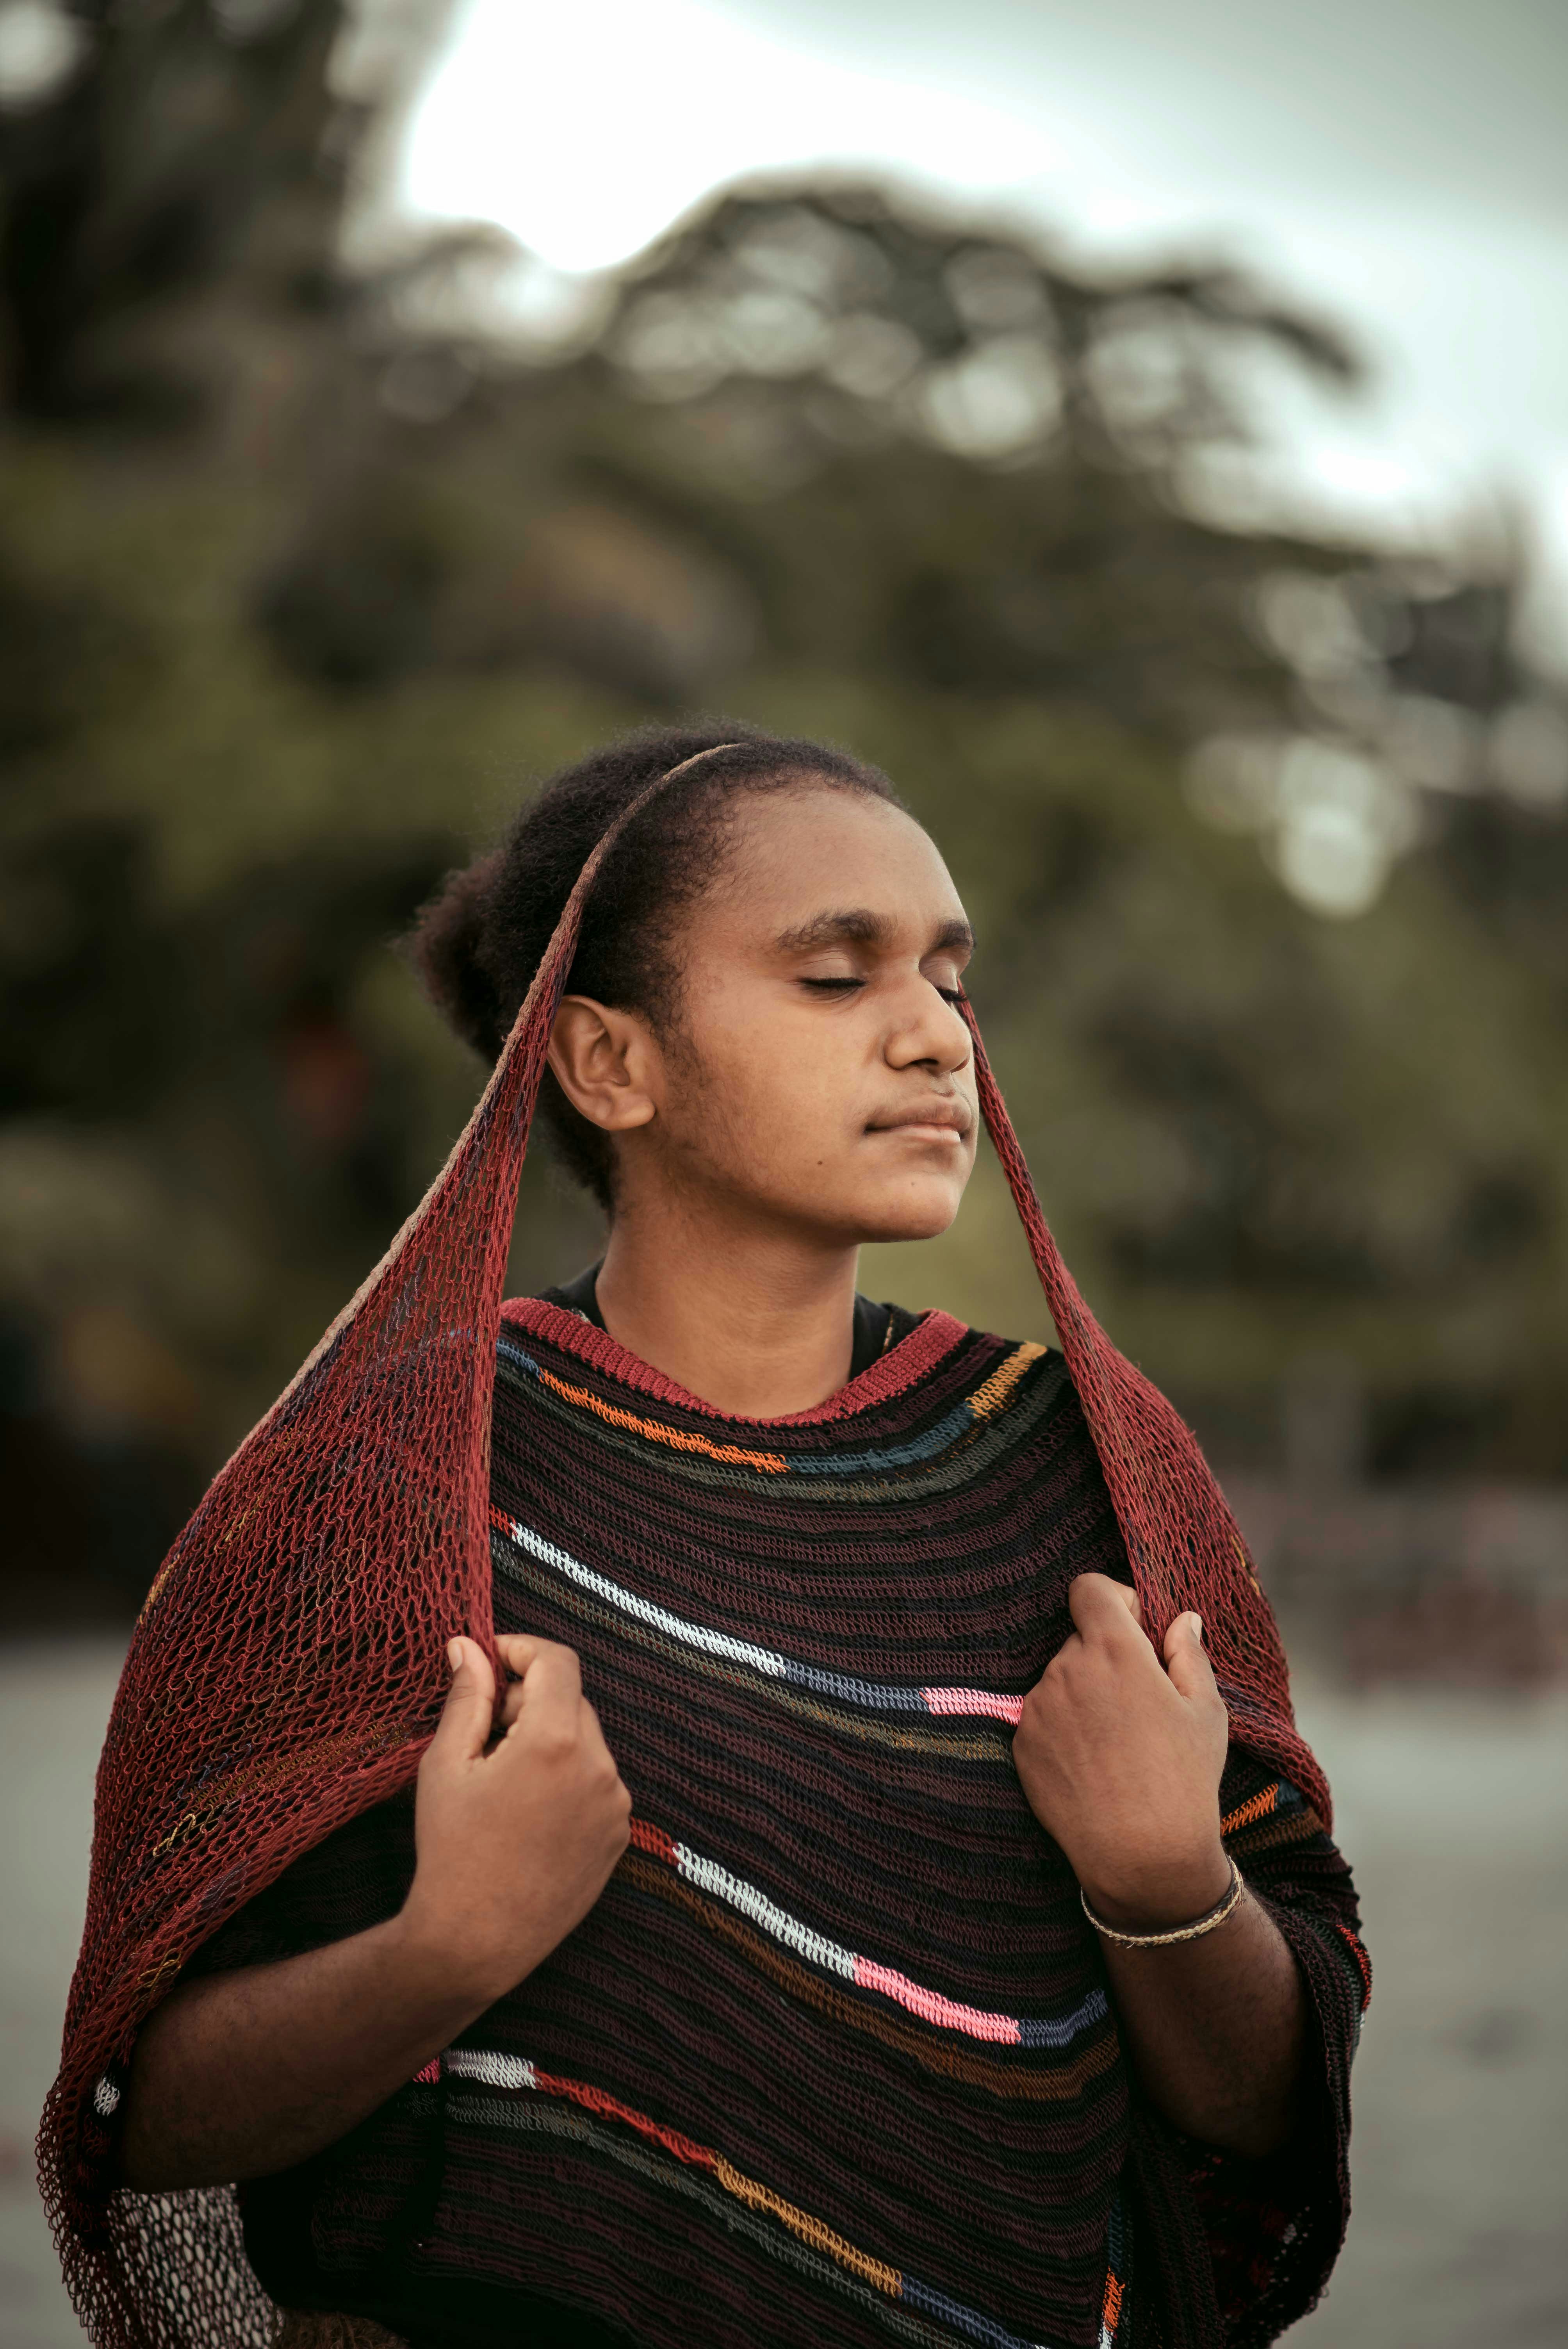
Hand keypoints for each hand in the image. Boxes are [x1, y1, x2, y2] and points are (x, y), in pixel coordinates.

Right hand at [400, 1634, 631, 2004]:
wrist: (476, 1941)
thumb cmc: (451, 1851)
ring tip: (503, 1783)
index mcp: (555, 1741)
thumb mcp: (445, 1764)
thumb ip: (467, 1697)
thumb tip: (468, 1646)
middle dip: (528, 1701)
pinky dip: (567, 1779)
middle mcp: (599, 1766)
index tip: (490, 1661)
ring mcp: (615, 1804)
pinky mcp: (619, 1834)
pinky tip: (528, 1814)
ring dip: (549, 1742)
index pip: (557, 1661)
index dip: (521, 1649)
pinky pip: (598, 1782)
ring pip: (585, 1741)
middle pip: (571, 1700)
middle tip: (484, 1733)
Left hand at [1012, 1574, 1229, 1930]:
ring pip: (1062, 1680)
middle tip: (1141, 1702)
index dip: (1115, 1601)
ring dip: (1085, 1694)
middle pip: (1080, 1639)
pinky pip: (1044, 1718)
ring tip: (1119, 1742)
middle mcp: (1066, 1669)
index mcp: (1113, 1650)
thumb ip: (1188, 1654)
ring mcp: (1038, 1708)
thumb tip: (1182, 1620)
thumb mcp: (1205, 1711)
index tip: (1138, 1631)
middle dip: (1107, 1656)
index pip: (1089, 1588)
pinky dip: (1065, 1729)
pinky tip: (1095, 1764)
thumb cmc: (1184, 1780)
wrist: (1141, 1856)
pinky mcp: (1021, 1744)